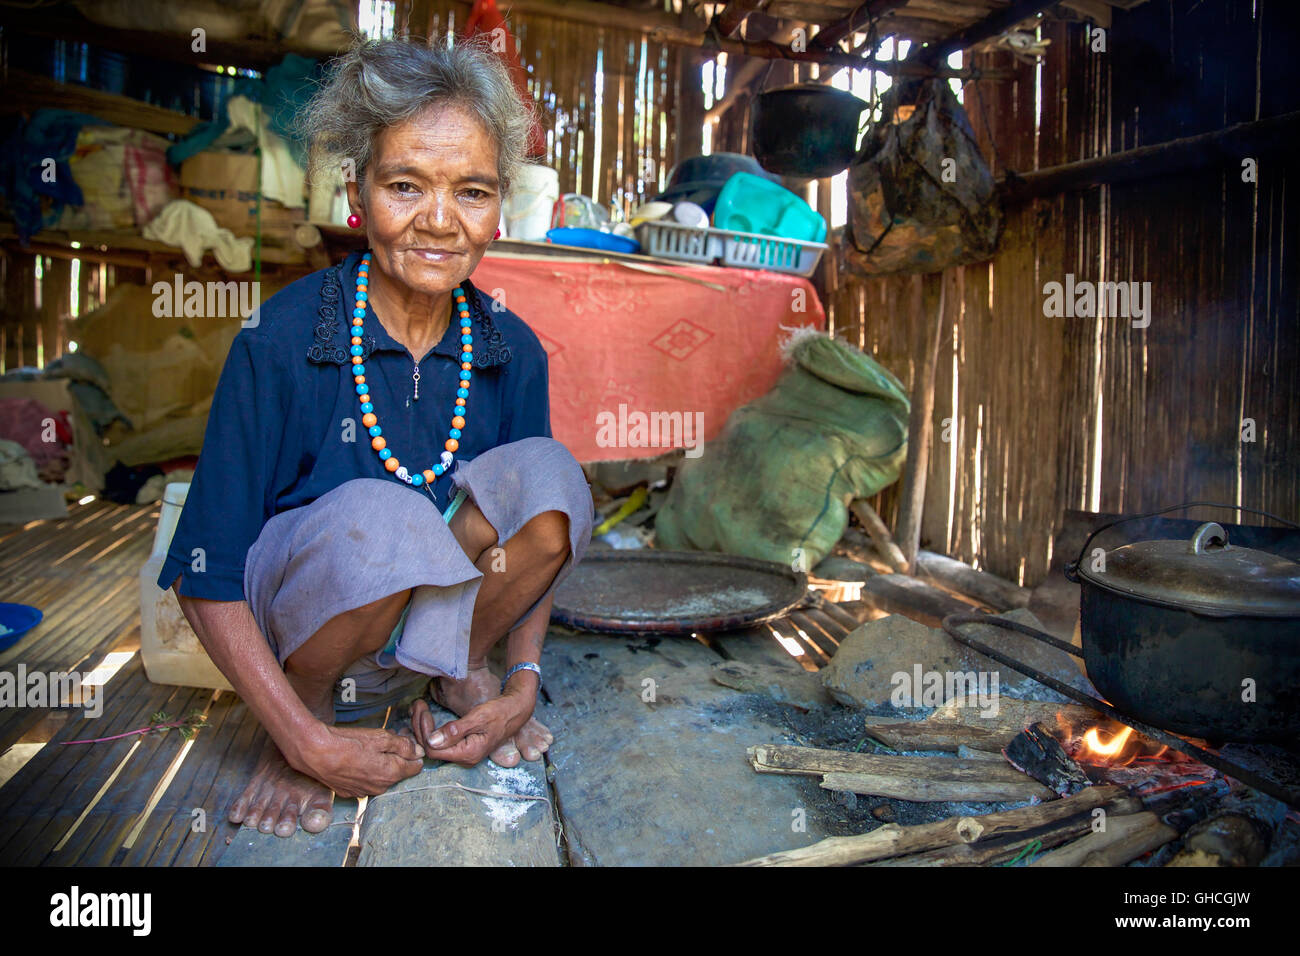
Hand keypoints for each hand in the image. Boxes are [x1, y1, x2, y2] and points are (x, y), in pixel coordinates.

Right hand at [290, 723, 424, 797]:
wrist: (315, 753)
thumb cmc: (348, 742)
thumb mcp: (380, 737)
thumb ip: (403, 746)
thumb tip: (418, 752)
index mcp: (391, 774)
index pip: (415, 767)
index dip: (414, 753)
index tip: (406, 743)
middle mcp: (380, 788)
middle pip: (398, 772)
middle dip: (396, 758)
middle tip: (386, 741)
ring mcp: (363, 792)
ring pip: (381, 778)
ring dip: (380, 766)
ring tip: (367, 749)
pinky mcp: (348, 793)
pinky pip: (364, 782)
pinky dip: (364, 772)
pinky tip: (355, 760)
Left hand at [413, 690, 533, 766]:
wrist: (515, 710)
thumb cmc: (499, 712)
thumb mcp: (478, 718)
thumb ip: (455, 731)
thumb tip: (432, 741)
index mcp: (468, 753)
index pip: (434, 750)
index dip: (424, 732)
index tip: (422, 710)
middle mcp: (464, 758)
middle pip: (431, 749)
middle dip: (420, 727)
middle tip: (417, 705)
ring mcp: (463, 753)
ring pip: (434, 745)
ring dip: (423, 727)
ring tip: (418, 707)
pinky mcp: (462, 747)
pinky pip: (440, 742)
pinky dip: (430, 729)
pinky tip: (424, 716)